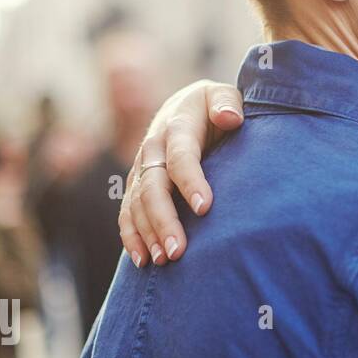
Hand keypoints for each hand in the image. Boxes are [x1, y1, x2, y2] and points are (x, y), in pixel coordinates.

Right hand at [119, 80, 243, 266]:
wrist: (184, 107)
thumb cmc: (214, 107)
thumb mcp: (223, 96)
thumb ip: (226, 103)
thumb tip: (230, 118)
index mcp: (176, 127)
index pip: (181, 157)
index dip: (191, 181)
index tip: (206, 208)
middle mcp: (152, 148)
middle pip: (153, 187)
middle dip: (164, 220)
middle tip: (178, 251)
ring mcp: (141, 168)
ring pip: (137, 204)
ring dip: (148, 234)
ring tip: (164, 261)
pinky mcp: (136, 185)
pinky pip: (127, 213)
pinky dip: (131, 237)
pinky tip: (142, 260)